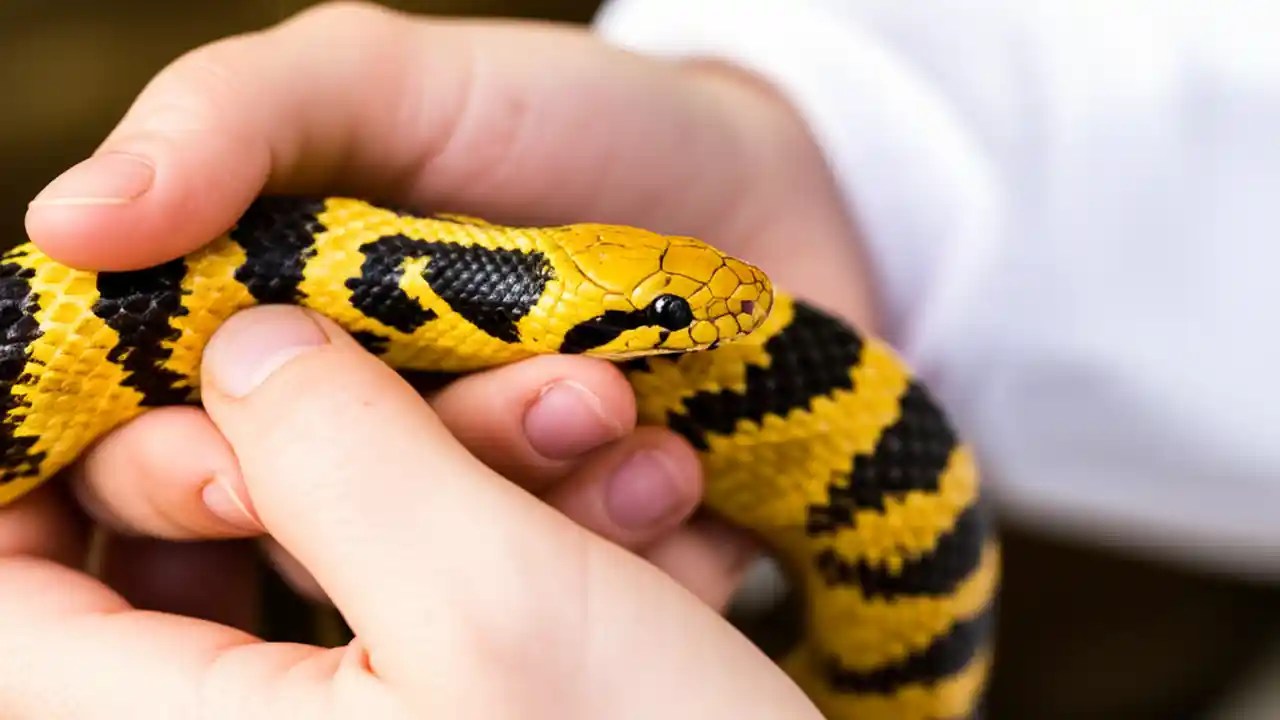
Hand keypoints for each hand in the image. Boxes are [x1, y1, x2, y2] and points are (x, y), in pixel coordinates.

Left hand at [0, 305, 822, 717]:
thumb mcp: (494, 600)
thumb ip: (334, 450)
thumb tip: (242, 345)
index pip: (3, 590)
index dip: (31, 458)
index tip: (130, 352)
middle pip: (170, 556)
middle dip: (285, 438)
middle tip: (397, 374)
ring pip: (316, 561)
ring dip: (433, 467)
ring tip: (587, 430)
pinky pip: (410, 600)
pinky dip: (493, 528)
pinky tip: (625, 505)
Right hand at [12, 0, 867, 701]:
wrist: (744, 189)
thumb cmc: (552, 124)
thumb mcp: (389, 81)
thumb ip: (235, 118)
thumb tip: (69, 225)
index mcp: (266, 347)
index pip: (147, 454)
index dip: (175, 469)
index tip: (243, 458)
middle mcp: (351, 451)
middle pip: (285, 540)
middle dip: (376, 485)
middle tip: (515, 396)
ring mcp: (463, 513)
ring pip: (430, 584)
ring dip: (515, 497)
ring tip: (608, 402)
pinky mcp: (574, 564)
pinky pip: (561, 606)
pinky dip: (615, 542)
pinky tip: (671, 466)